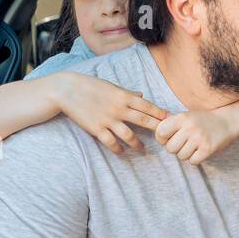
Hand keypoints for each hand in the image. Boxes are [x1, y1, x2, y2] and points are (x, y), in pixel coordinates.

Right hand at [48, 72, 167, 154]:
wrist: (67, 90)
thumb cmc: (90, 85)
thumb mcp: (111, 86)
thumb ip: (128, 92)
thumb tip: (142, 95)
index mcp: (124, 96)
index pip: (148, 106)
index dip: (161, 113)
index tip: (171, 119)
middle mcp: (119, 108)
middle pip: (144, 121)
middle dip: (158, 129)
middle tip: (167, 137)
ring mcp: (108, 120)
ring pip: (129, 136)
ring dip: (138, 144)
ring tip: (142, 149)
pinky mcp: (97, 129)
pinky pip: (111, 142)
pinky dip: (118, 149)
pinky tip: (122, 152)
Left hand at [154, 109, 238, 164]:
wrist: (228, 121)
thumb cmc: (204, 120)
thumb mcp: (187, 115)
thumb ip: (171, 122)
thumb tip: (153, 127)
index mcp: (182, 117)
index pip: (160, 132)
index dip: (162, 139)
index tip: (168, 139)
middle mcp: (190, 127)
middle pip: (170, 148)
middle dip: (175, 148)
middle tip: (184, 143)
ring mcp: (199, 138)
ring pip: (181, 156)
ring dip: (186, 154)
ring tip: (194, 146)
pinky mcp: (207, 149)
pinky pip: (192, 161)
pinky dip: (195, 159)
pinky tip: (200, 151)